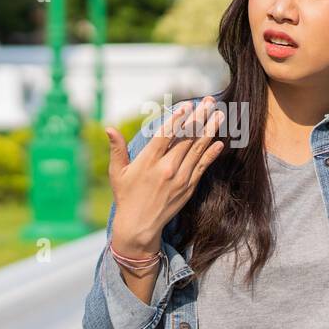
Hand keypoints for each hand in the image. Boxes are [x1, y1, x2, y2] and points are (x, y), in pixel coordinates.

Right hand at [103, 96, 225, 254]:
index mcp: (148, 162)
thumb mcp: (117, 173)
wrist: (139, 226)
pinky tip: (219, 142)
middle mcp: (166, 169)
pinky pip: (202, 167)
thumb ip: (117, 149)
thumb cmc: (126, 196)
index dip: (177, 120)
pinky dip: (211, 154)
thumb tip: (109, 128)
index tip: (187, 106)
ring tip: (219, 115)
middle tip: (209, 102)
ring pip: (197, 150)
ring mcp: (180, 179)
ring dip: (209, 130)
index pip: (165, 136)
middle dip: (199, 118)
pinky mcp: (188, 188)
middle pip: (186, 138)